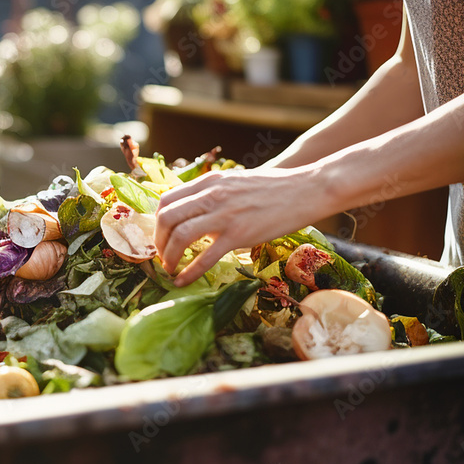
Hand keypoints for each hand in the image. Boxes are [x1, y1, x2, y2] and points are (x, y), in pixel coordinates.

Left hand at [154, 167, 330, 286]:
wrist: (306, 189)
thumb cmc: (274, 188)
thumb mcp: (235, 182)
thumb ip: (213, 195)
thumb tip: (196, 214)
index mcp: (209, 182)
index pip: (166, 200)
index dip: (156, 222)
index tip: (161, 237)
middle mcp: (212, 195)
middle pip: (166, 217)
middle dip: (158, 241)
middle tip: (162, 256)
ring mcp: (224, 214)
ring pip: (180, 236)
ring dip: (168, 256)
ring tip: (170, 269)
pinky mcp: (239, 234)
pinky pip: (205, 256)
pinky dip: (189, 272)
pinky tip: (183, 281)